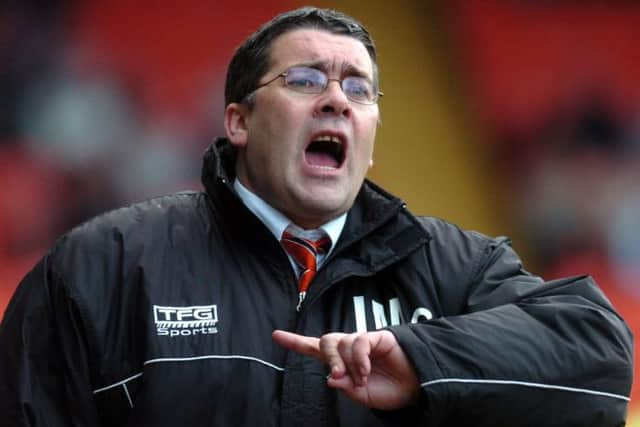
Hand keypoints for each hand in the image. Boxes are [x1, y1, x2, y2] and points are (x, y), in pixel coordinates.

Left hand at [272, 329, 419, 409]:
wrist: (414, 387)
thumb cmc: (388, 391)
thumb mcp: (363, 396)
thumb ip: (346, 387)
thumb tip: (330, 377)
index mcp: (340, 362)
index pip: (314, 349)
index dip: (295, 342)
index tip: (276, 335)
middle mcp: (348, 349)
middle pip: (325, 342)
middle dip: (328, 358)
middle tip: (338, 375)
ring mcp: (361, 342)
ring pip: (341, 342)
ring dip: (348, 363)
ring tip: (362, 378)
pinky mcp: (376, 337)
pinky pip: (359, 341)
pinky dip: (359, 357)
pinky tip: (366, 369)